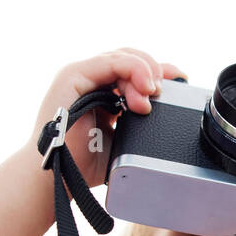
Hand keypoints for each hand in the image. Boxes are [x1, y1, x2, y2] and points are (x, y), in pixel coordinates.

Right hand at [32, 48, 185, 187]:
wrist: (56, 178)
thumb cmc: (82, 163)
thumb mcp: (122, 138)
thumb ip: (138, 122)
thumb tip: (163, 111)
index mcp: (99, 91)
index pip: (132, 69)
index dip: (156, 71)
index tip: (179, 81)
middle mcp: (89, 79)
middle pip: (130, 59)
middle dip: (152, 72)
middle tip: (162, 94)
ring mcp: (80, 75)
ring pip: (123, 57)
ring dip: (144, 73)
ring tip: (151, 96)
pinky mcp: (73, 75)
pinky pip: (111, 62)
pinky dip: (133, 69)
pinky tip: (144, 87)